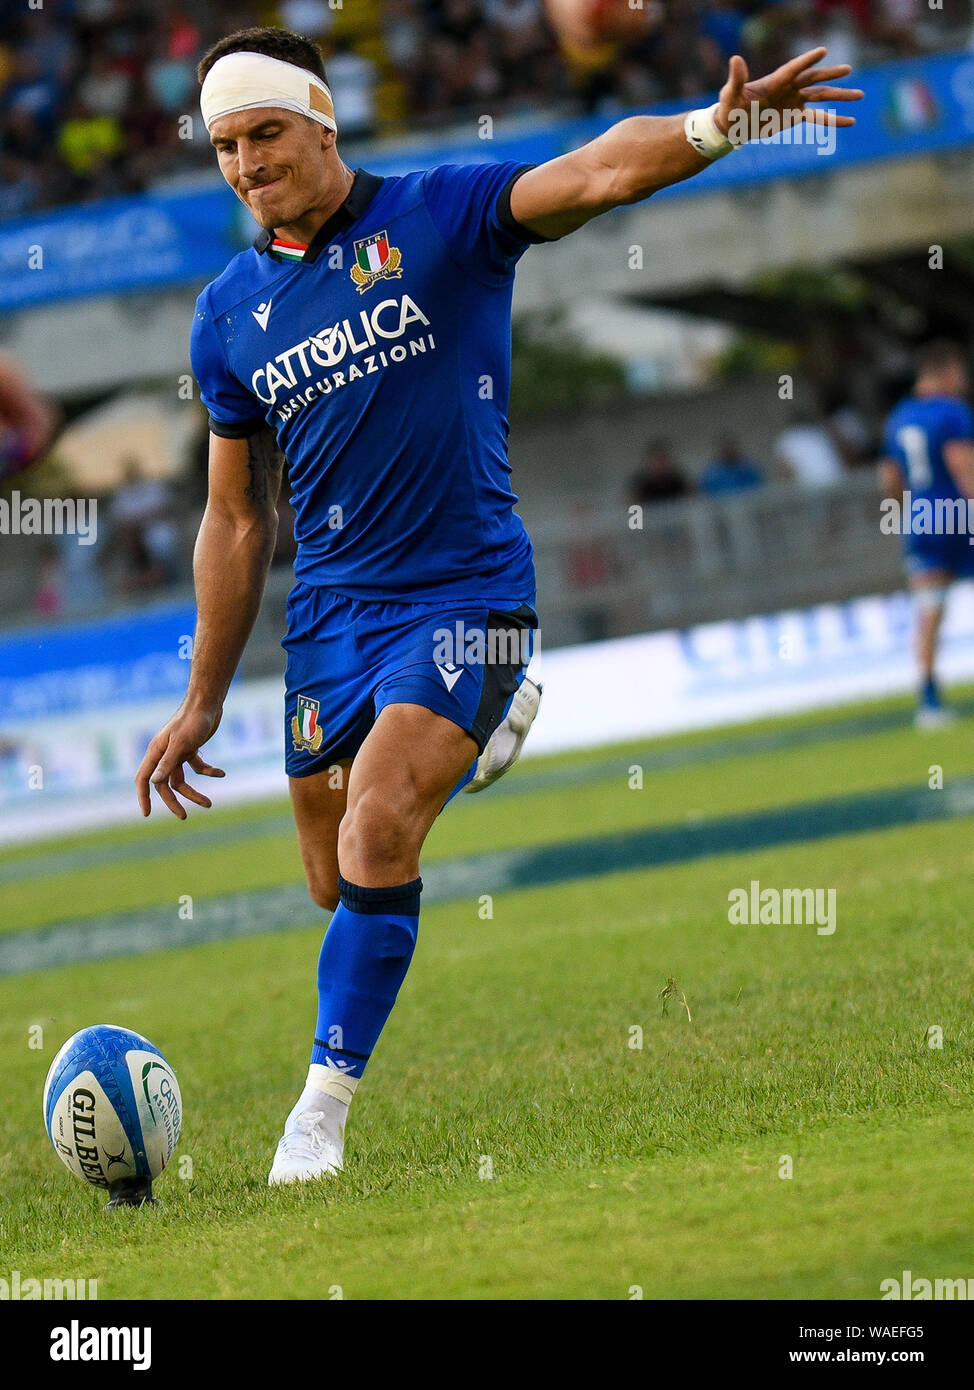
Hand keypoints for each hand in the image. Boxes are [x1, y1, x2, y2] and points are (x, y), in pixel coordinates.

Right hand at [135, 706, 224, 818]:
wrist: (208, 703)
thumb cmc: (192, 721)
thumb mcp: (180, 744)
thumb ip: (167, 764)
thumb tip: (154, 782)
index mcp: (156, 753)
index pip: (144, 779)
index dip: (144, 796)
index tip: (147, 813)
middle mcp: (164, 754)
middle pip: (165, 784)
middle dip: (174, 801)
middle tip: (184, 817)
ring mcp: (178, 753)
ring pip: (182, 779)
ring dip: (194, 792)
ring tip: (209, 805)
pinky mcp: (191, 749)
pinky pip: (198, 767)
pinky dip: (208, 771)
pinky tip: (221, 773)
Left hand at [716, 46, 862, 142]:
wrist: (733, 126)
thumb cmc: (730, 107)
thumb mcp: (731, 94)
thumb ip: (736, 78)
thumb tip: (735, 59)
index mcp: (774, 81)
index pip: (793, 69)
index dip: (806, 61)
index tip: (823, 51)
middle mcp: (788, 88)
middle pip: (813, 79)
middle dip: (830, 75)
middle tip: (847, 70)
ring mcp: (794, 101)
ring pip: (821, 97)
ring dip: (839, 96)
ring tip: (860, 95)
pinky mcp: (795, 116)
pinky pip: (818, 117)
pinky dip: (833, 120)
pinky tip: (850, 121)